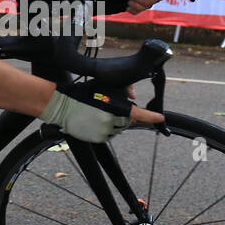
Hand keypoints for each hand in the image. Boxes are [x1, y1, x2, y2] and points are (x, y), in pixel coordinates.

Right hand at [40, 84, 163, 142]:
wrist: (63, 106)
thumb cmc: (84, 93)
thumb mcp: (105, 85)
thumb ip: (124, 89)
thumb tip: (133, 97)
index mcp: (116, 107)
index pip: (139, 114)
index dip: (151, 117)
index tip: (161, 119)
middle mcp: (112, 121)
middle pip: (128, 122)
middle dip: (125, 116)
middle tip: (111, 108)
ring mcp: (104, 131)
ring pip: (118, 130)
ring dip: (114, 123)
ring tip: (99, 114)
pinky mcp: (97, 139)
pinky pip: (107, 135)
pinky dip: (105, 130)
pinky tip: (94, 121)